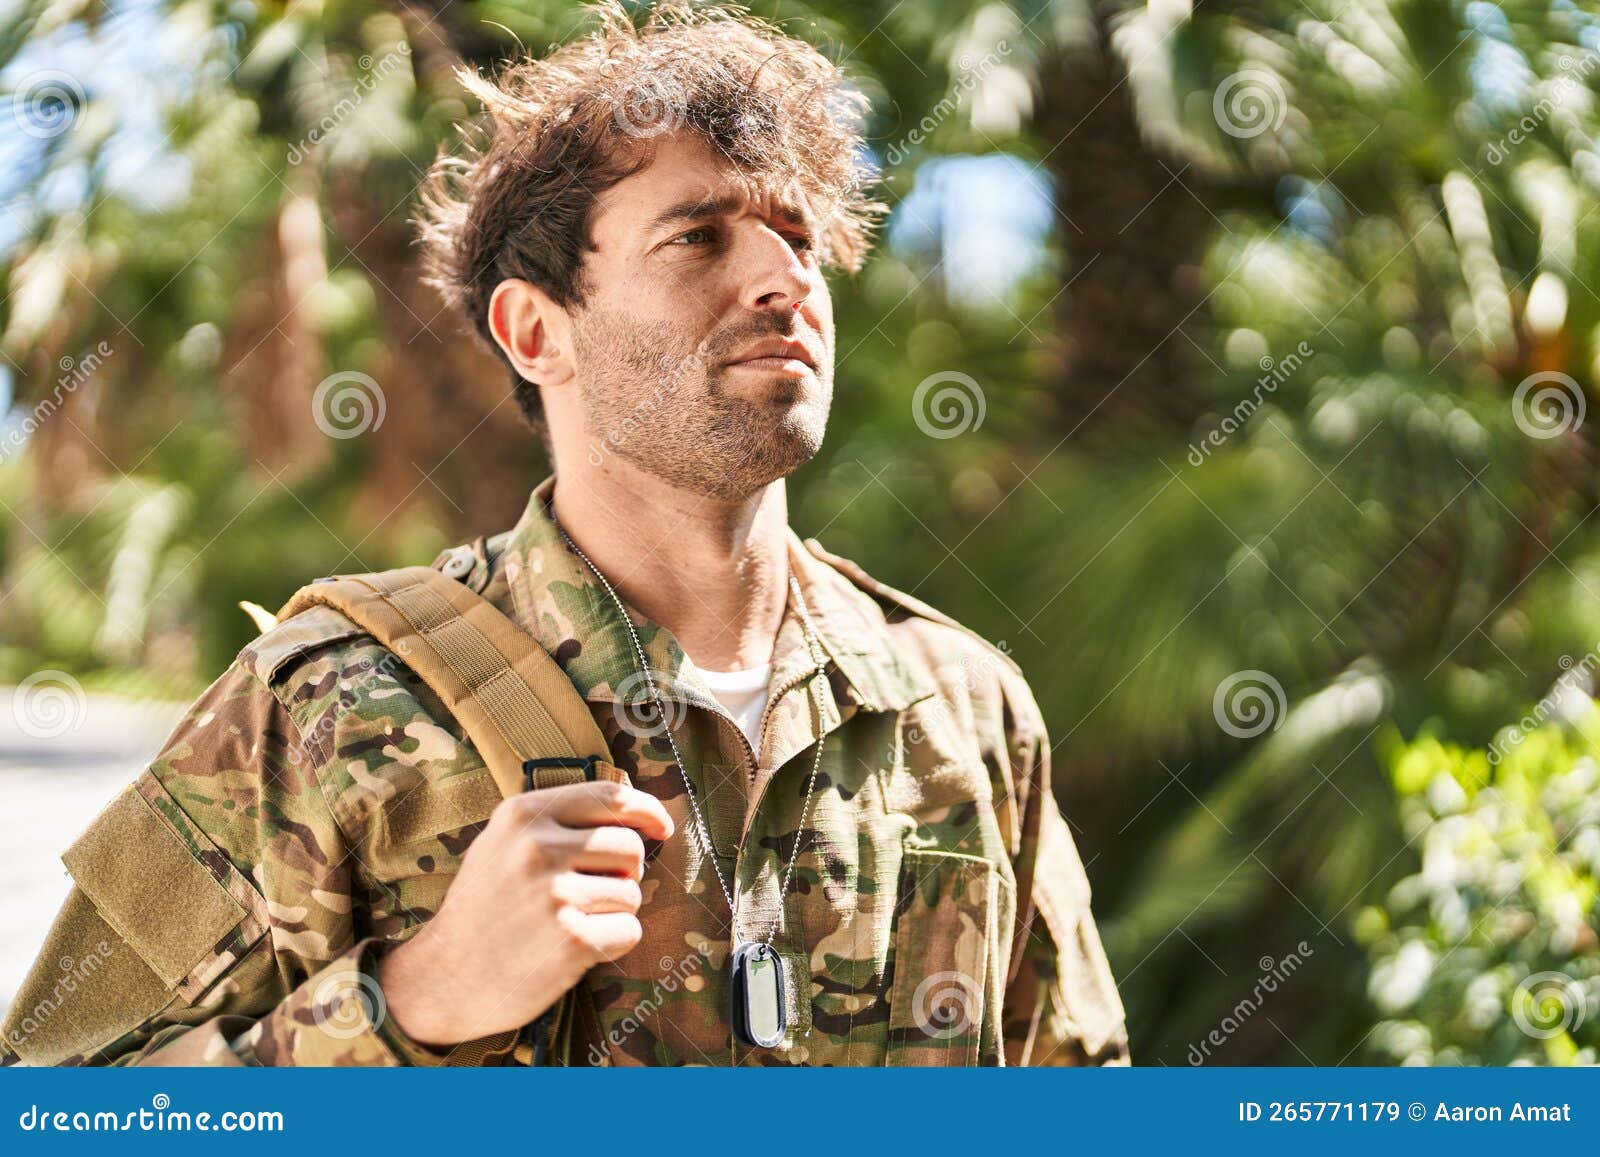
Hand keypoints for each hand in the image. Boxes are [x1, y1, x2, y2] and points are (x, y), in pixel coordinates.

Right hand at [375, 779, 673, 1046]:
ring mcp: (555, 894)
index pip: (608, 796)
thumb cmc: (482, 909)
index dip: (646, 809)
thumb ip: (555, 822)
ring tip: (568, 924)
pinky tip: (575, 950)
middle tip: (590, 895)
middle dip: (625, 873)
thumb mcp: (500, 844)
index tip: (661, 826)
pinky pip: (629, 931)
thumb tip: (632, 812)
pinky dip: (613, 943)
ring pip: (632, 892)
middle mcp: (538, 847)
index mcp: (522, 815)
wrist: (442, 979)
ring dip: (614, 912)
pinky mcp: (572, 939)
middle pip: (630, 846)